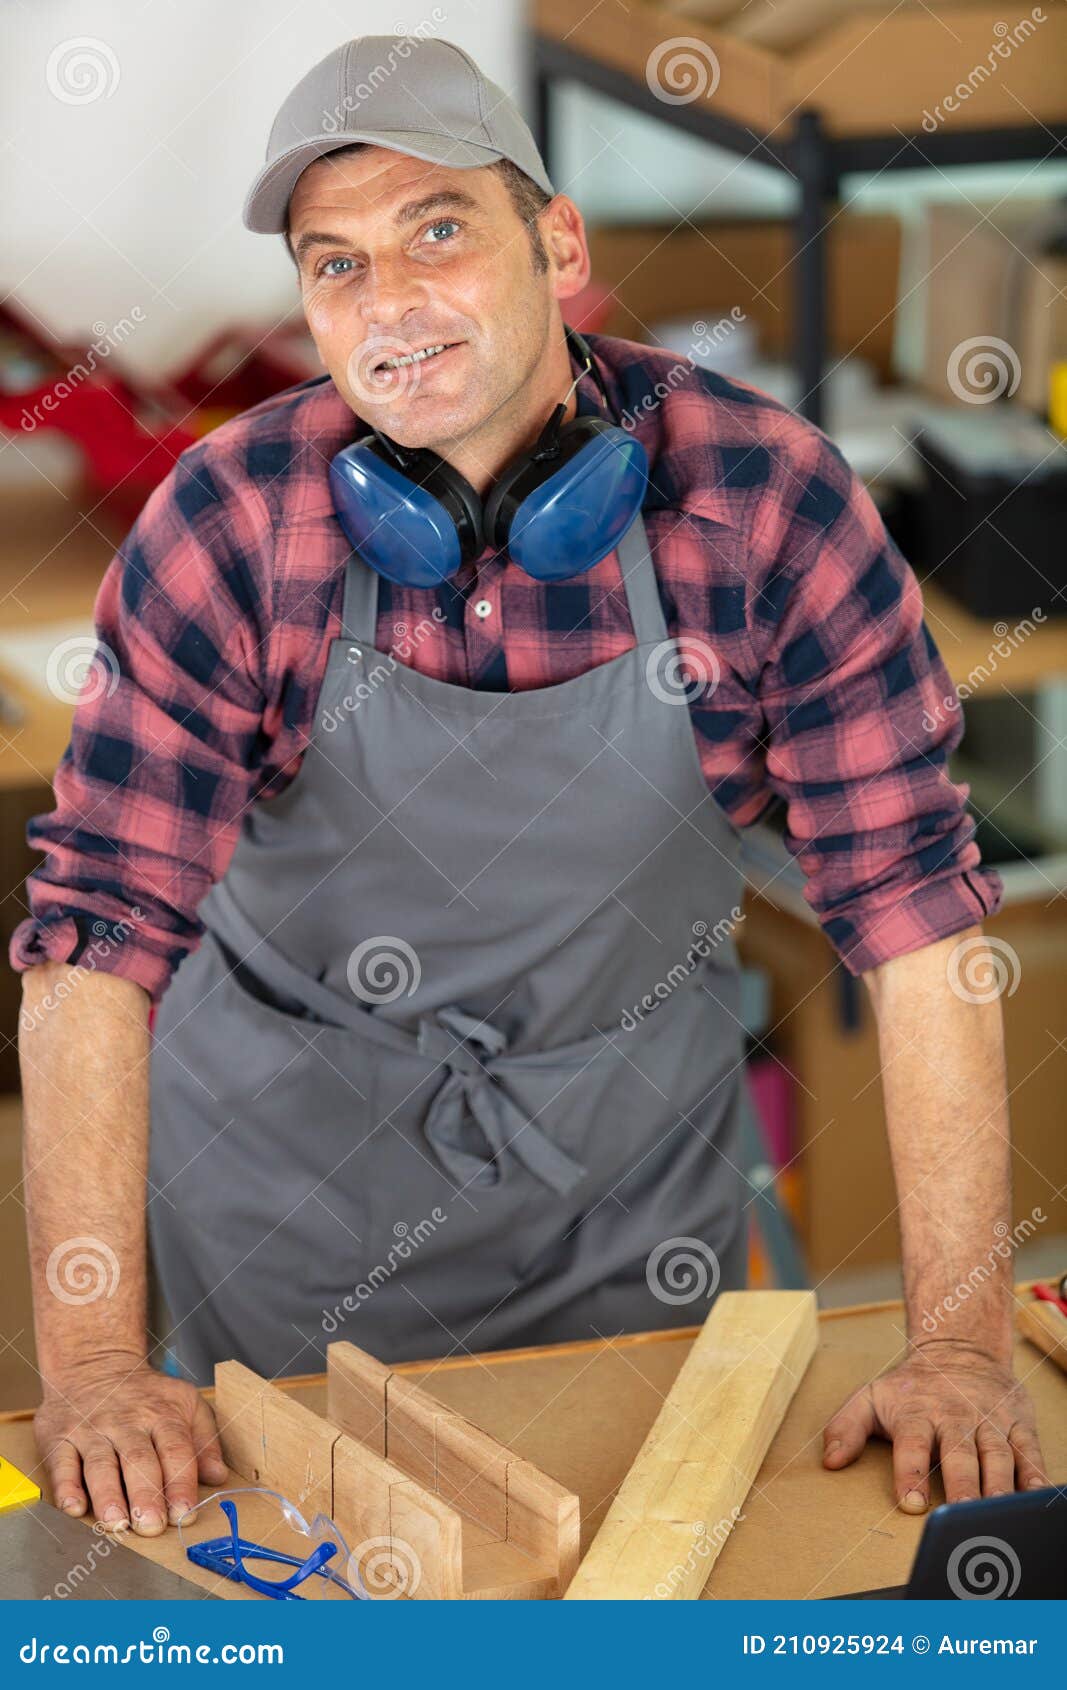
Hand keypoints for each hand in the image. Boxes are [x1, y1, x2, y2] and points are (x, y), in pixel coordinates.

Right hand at [35, 1354, 228, 1534]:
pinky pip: (62, 1464)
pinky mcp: (60, 1437)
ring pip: (100, 1465)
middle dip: (146, 1495)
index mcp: (162, 1415)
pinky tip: (74, 1508)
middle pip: (138, 1460)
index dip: (181, 1484)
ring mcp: (91, 1429)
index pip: (175, 1451)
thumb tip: (218, 1476)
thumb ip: (205, 1441)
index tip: (185, 1515)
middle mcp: (126, 1422)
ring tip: (117, 1524)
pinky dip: (66, 1487)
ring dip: (108, 1496)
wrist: (96, 1365)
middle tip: (151, 1526)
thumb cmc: (147, 1396)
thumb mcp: (186, 1403)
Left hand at [822, 1341, 1046, 1510]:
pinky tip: (1037, 1496)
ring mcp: (990, 1420)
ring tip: (997, 1513)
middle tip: (961, 1516)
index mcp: (918, 1412)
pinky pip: (1031, 1452)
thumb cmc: (911, 1388)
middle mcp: (956, 1415)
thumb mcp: (871, 1397)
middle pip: (960, 1453)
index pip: (913, 1443)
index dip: (912, 1472)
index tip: (911, 1502)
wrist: (959, 1348)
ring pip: (998, 1455)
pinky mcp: (1018, 1424)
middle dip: (961, 1485)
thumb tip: (830, 1462)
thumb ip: (846, 1427)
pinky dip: (1036, 1475)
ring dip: (999, 1485)